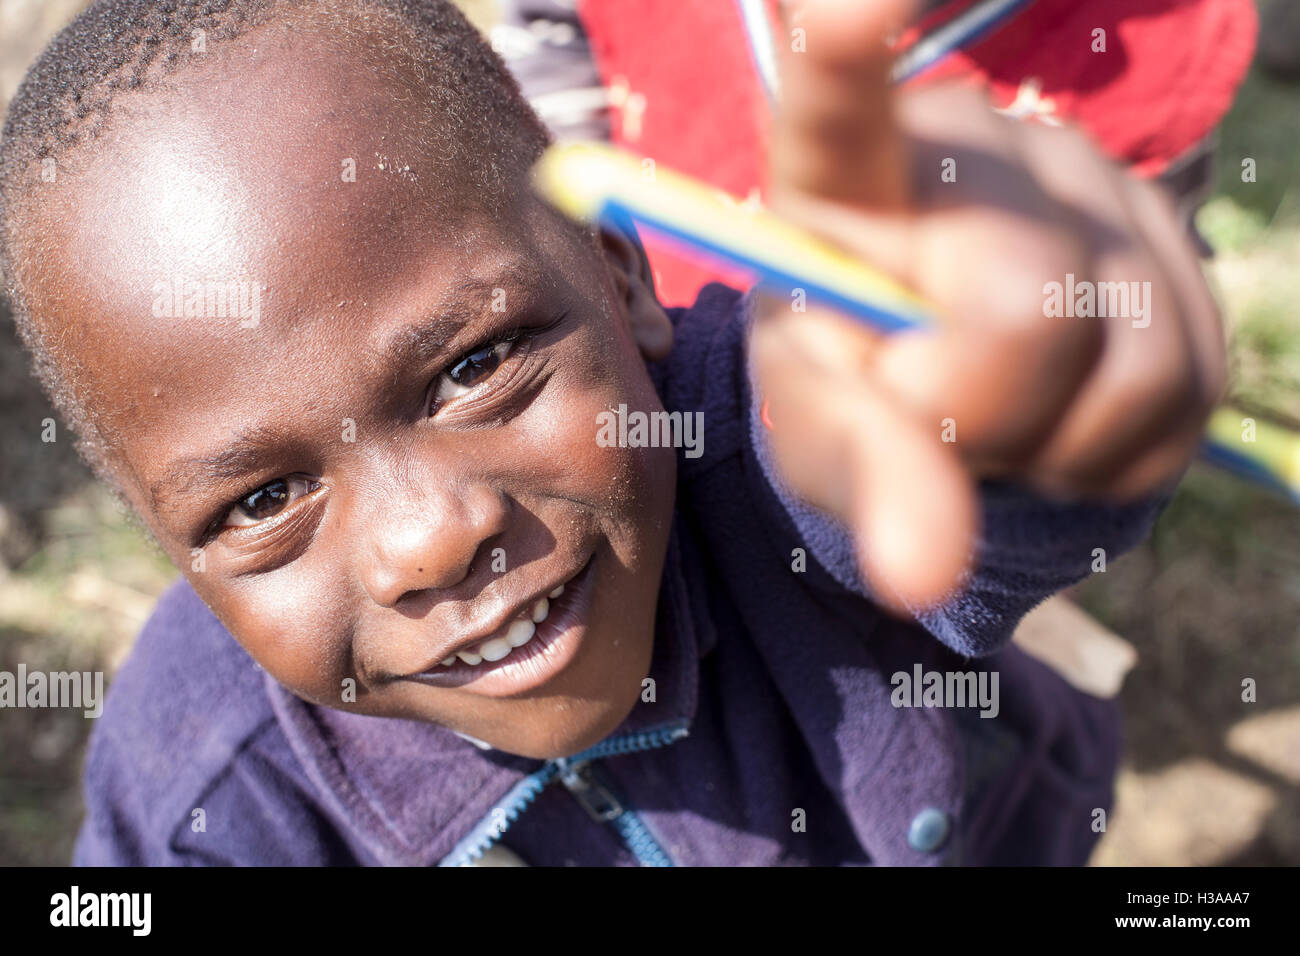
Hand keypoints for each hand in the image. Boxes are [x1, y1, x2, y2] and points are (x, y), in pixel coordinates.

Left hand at [751, 0, 1225, 613]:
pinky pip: (1180, 409)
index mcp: (857, 181)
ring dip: (1047, 443)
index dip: (844, 61)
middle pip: (1022, 311)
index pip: (841, 112)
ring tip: (993, 407)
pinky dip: (1106, 457)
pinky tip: (1055, 414)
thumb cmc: (850, 381)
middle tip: (927, 402)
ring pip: (1125, 372)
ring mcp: (1105, 203)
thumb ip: (865, 479)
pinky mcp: (1186, 269)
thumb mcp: (823, 427)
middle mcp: (994, 160)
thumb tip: (925, 575)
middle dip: (973, 412)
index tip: (842, 6)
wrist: (945, 388)